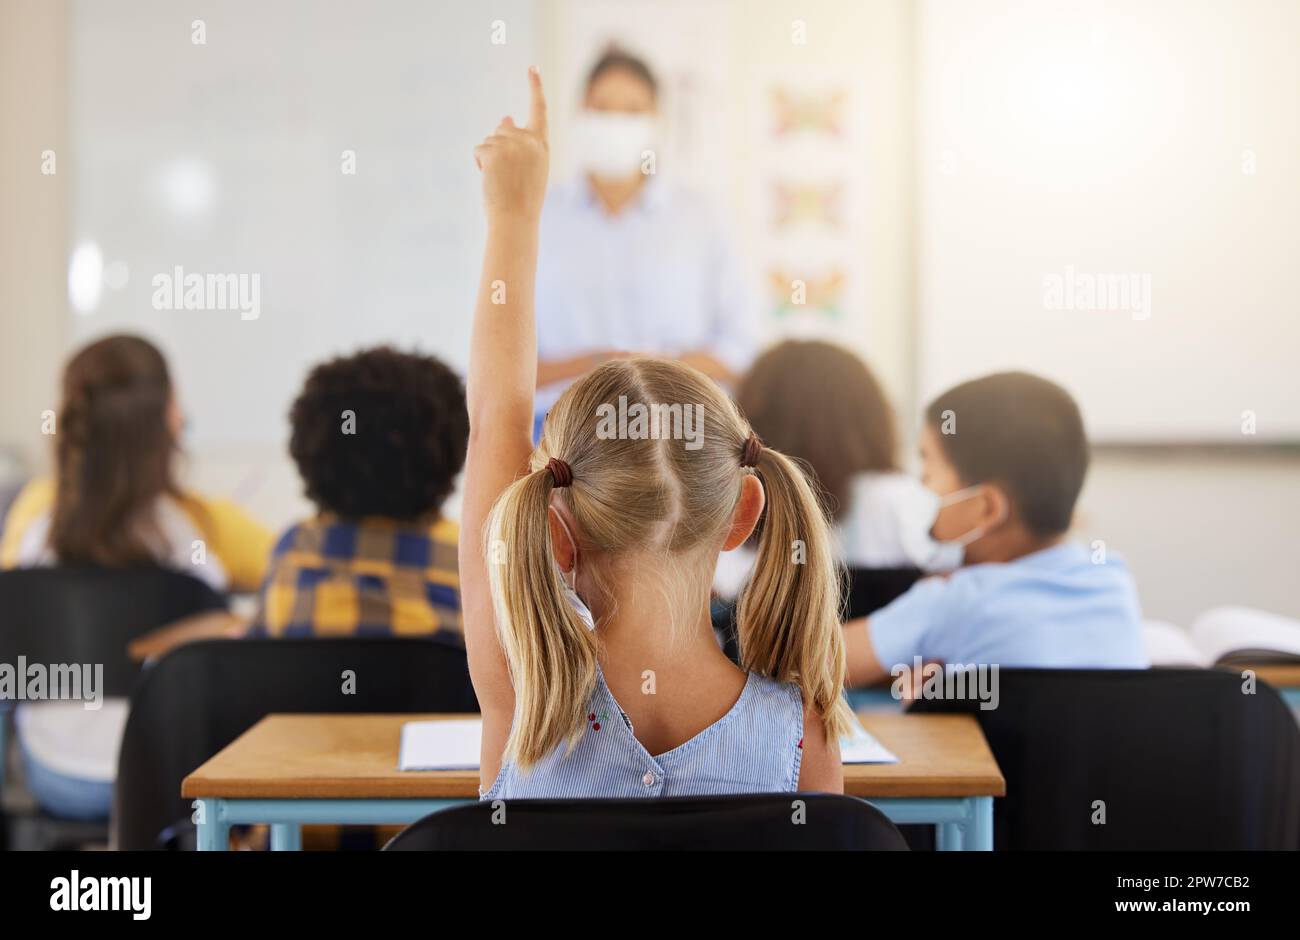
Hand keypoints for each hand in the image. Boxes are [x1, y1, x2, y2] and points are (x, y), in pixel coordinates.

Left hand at [475, 67, 548, 223]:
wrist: (516, 220)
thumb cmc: (523, 199)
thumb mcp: (526, 167)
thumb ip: (518, 142)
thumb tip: (503, 116)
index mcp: (542, 145)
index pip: (539, 110)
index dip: (535, 88)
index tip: (532, 68)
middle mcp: (529, 140)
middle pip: (503, 130)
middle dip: (498, 149)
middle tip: (508, 176)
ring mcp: (511, 144)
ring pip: (489, 141)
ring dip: (489, 160)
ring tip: (502, 181)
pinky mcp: (494, 151)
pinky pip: (479, 150)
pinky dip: (481, 165)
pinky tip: (491, 179)